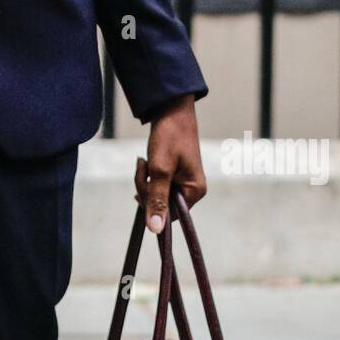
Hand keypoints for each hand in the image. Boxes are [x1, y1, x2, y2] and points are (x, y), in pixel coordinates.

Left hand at [134, 94, 206, 234]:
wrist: (171, 110)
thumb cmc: (169, 136)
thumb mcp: (160, 169)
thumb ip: (157, 199)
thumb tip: (155, 229)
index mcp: (195, 191)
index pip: (169, 215)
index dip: (152, 205)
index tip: (145, 186)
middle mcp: (191, 189)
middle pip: (161, 205)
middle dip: (146, 188)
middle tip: (144, 166)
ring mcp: (182, 182)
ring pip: (155, 194)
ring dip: (144, 180)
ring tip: (144, 161)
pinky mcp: (174, 174)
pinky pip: (156, 184)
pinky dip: (147, 174)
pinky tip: (146, 161)